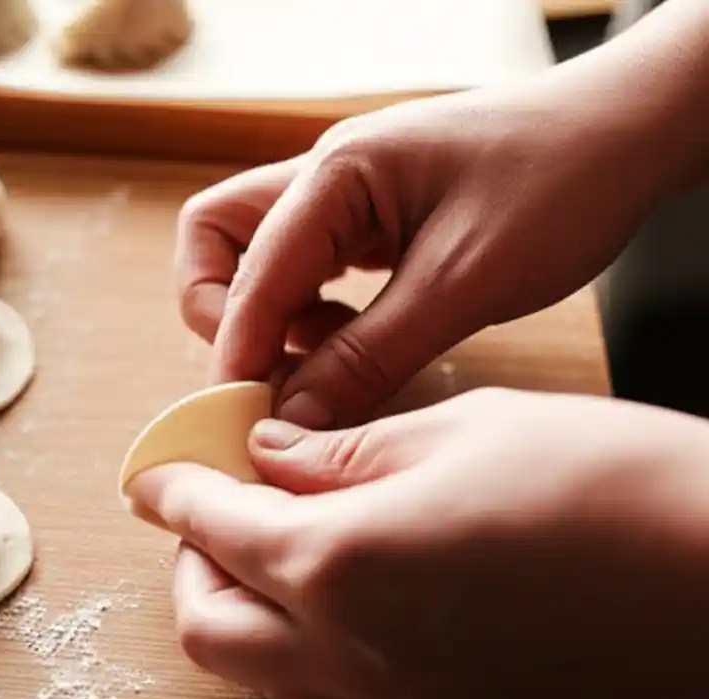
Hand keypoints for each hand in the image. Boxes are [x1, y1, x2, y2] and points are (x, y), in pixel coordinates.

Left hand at [131, 388, 708, 698]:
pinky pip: (322, 692)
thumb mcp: (462, 431)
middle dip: (193, 560)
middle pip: (210, 623)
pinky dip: (295, 642)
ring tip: (269, 542)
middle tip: (214, 503)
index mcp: (344, 565)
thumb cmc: (613, 488)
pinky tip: (334, 588)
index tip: (155, 471)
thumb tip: (269, 455)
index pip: (213, 528)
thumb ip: (342, 449)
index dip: (174, 489)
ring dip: (239, 605)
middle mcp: (353, 655)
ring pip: (259, 669)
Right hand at [177, 1, 708, 428]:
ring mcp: (345, 194)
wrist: (626, 135)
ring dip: (270, 316)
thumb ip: (370, 355)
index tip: (243, 420)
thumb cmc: (560, 184)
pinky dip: (312, 314)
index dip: (237, 352)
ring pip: (256, 254)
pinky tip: (355, 341)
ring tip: (321, 364)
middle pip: (216, 240)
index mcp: (336, 173)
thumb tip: (292, 417)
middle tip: (268, 375)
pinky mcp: (371, 217)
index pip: (247, 273)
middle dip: (225, 314)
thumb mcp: (463, 285)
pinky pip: (308, 267)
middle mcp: (324, 175)